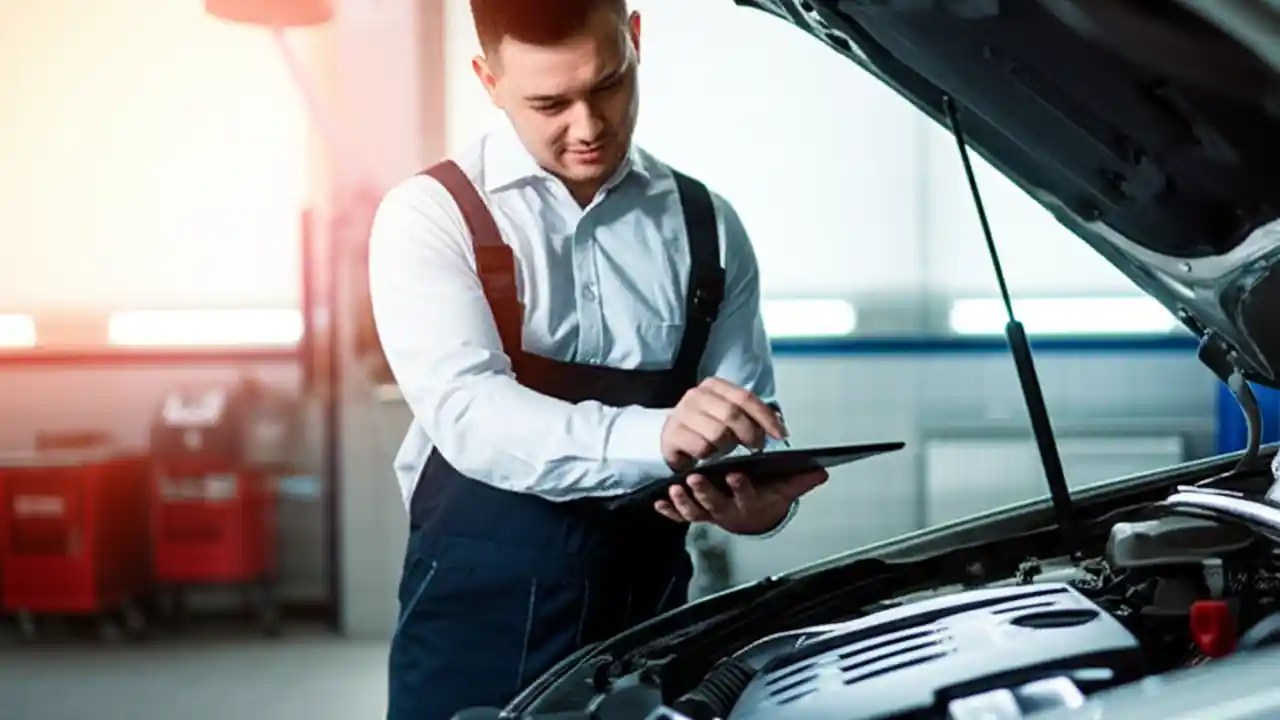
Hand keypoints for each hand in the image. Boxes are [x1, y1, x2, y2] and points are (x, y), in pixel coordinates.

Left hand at [653, 469, 828, 535]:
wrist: (751, 513)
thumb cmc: (766, 494)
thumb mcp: (784, 488)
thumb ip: (800, 481)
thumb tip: (822, 472)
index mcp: (751, 502)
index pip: (747, 496)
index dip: (741, 487)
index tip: (735, 474)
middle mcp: (729, 510)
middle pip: (716, 505)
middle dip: (705, 493)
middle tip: (695, 478)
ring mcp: (710, 513)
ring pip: (696, 512)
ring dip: (684, 502)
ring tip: (674, 488)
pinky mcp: (696, 513)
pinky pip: (681, 516)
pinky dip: (670, 511)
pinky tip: (658, 503)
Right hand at [660, 377, 787, 470]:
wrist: (672, 439)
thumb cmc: (705, 428)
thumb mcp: (728, 416)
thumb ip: (751, 417)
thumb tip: (781, 428)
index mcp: (713, 386)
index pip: (745, 397)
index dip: (766, 417)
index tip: (780, 434)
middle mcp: (696, 395)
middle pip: (732, 414)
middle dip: (750, 433)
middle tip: (756, 447)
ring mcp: (681, 414)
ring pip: (717, 433)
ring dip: (727, 446)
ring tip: (725, 449)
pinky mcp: (671, 435)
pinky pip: (701, 447)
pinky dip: (709, 455)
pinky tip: (706, 455)